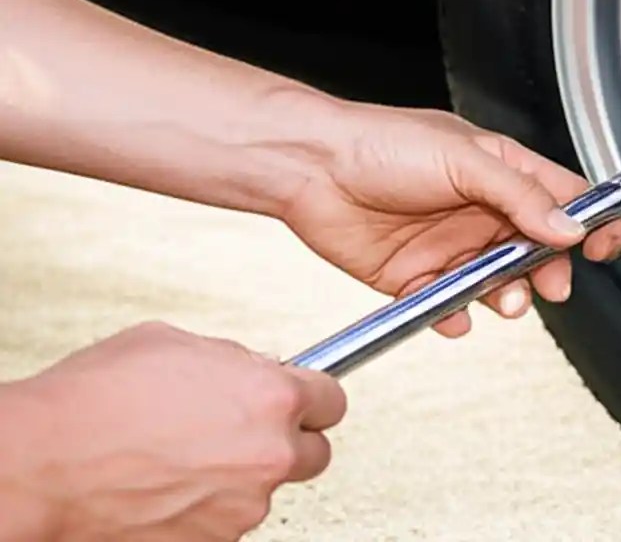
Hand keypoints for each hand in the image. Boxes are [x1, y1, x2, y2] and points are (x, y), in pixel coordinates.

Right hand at [0, 322, 346, 540]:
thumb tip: (251, 369)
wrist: (42, 466)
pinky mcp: (214, 540)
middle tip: (248, 430)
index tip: (301, 399)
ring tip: (183, 454)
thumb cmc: (94, 403)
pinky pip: (227, 517)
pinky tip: (168, 482)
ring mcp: (244, 505)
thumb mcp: (175, 344)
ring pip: (266, 488)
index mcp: (272, 398)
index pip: (332, 400)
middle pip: (315, 453)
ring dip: (240, 473)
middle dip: (287, 440)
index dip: (311, 397)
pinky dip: (207, 503)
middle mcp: (269, 455)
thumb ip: (233, 360)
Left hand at [281, 105, 620, 336]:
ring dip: (508, 298)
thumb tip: (568, 226)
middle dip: (550, 272)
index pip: (565, 199)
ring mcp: (452, 247)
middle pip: (539, 251)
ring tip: (501, 300)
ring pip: (499, 284)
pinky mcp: (417, 278)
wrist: (308, 168)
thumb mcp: (463, 158)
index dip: (592, 223)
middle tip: (551, 286)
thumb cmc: (379, 143)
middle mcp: (482, 211)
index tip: (603, 248)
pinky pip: (449, 307)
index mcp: (502, 171)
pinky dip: (456, 316)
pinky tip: (451, 313)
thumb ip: (519, 194)